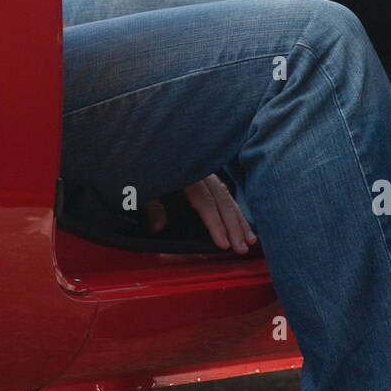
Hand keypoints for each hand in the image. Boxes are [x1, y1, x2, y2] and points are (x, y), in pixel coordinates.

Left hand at [143, 174, 257, 253]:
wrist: (147, 142)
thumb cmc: (142, 164)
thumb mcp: (140, 184)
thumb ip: (151, 204)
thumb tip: (158, 225)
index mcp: (185, 172)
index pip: (205, 202)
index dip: (215, 224)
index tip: (223, 244)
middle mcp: (199, 171)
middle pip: (222, 199)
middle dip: (234, 225)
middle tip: (243, 248)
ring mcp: (204, 171)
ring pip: (226, 195)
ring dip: (239, 219)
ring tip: (250, 239)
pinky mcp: (204, 173)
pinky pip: (222, 191)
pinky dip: (233, 208)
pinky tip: (241, 221)